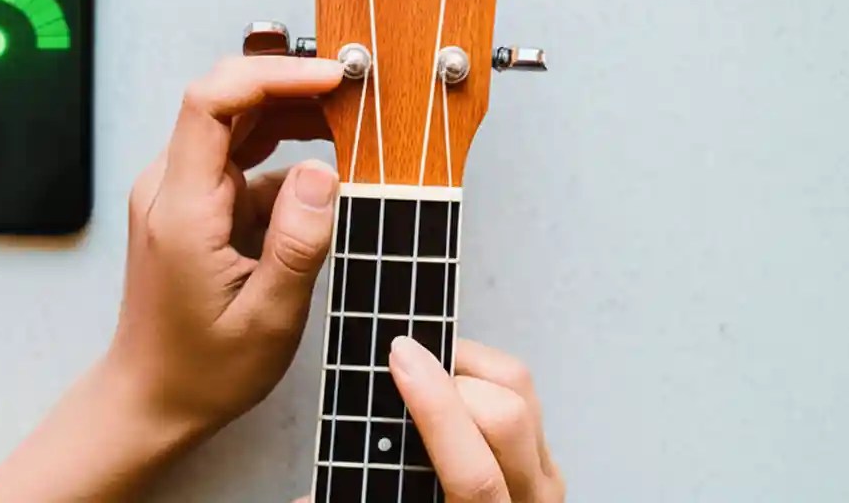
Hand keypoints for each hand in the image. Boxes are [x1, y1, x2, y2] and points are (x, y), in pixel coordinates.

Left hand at [0, 56, 346, 502]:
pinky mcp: (194, 206)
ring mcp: (180, 195)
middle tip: (357, 96)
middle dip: (293, 87)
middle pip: (227, 102)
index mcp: (182, 209)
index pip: (211, 103)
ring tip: (352, 124)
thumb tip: (324, 171)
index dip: (271, 76)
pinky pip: (240, 162)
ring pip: (237, 127)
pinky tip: (325, 174)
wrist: (150, 399)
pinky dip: (285, 158)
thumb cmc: (201, 370)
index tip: (331, 78)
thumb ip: (297, 242)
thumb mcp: (268, 319)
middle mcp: (171, 189)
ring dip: (293, 118)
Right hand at [291, 338, 562, 502]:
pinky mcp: (545, 461)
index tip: (400, 359)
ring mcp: (542, 481)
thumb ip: (351, 498)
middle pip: (506, 421)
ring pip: (522, 397)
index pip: (472, 474)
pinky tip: (449, 379)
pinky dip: (486, 372)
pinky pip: (527, 395)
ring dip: (470, 366)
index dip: (437, 409)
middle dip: (451, 379)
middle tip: (403, 365)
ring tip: (424, 366)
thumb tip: (303, 502)